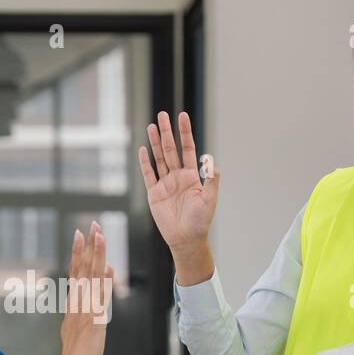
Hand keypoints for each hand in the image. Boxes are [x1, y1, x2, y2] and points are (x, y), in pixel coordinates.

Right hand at [34, 221, 113, 354]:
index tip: (81, 233)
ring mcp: (85, 309)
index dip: (78, 251)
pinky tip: (109, 268)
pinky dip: (105, 282)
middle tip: (91, 225)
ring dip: (96, 256)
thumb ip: (85, 304)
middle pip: (82, 268)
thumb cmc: (77, 349)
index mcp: (73, 301)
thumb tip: (97, 286)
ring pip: (91, 277)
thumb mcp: (78, 322)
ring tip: (98, 236)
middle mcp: (78, 302)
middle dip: (88, 245)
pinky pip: (100, 297)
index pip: (76, 270)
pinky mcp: (93, 320)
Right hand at [139, 111, 218, 261]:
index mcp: (191, 175)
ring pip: (159, 158)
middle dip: (166, 132)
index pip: (187, 148)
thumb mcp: (209, 199)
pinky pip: (148, 175)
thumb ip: (211, 179)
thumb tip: (210, 160)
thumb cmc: (201, 221)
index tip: (182, 116)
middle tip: (162, 115)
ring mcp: (165, 184)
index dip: (185, 132)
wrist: (186, 239)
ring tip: (151, 126)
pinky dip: (145, 162)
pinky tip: (143, 150)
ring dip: (155, 142)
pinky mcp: (154, 194)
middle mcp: (177, 176)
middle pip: (171, 149)